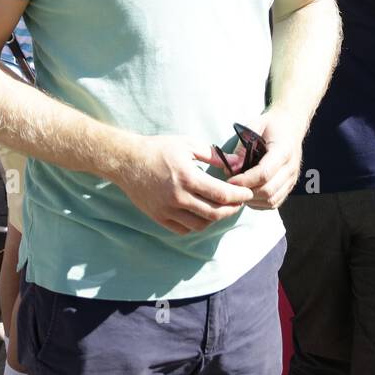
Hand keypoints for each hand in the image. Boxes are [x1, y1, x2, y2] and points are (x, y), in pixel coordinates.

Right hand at [113, 134, 253, 235]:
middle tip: (238, 203)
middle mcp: (178, 197)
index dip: (239, 196)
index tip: (247, 193)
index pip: (221, 194)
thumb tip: (236, 163)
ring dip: (215, 218)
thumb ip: (212, 155)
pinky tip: (201, 214)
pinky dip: (196, 225)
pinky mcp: (159, 217)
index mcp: (187, 177)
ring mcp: (168, 210)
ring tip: (221, 208)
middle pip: (214, 213)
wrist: (127, 161)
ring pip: (200, 224)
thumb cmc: (158, 149)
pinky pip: (183, 229)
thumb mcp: (187, 144)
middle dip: (232, 209)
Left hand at [226, 108, 303, 210]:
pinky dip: (260, 203)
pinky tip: (249, 193)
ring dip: (252, 200)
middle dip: (247, 192)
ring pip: (271, 200)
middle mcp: (290, 167)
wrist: (291, 125)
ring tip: (239, 190)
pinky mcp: (290, 186)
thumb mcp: (253, 127)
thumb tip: (229, 168)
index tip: (229, 180)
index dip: (245, 180)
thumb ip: (241, 148)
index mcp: (283, 150)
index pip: (264, 173)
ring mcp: (292, 179)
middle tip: (231, 188)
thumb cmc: (271, 125)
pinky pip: (275, 202)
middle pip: (268, 191)